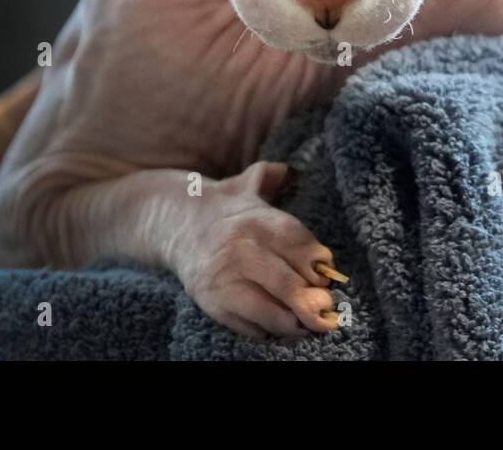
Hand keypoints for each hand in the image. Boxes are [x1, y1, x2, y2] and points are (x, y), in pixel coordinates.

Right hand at [173, 161, 339, 337]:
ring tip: (307, 322)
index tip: (326, 275)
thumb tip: (293, 173)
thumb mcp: (250, 183)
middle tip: (325, 309)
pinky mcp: (212, 302)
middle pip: (289, 285)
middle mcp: (241, 250)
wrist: (176, 223)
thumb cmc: (229, 209)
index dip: (319, 265)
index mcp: (257, 219)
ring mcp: (225, 279)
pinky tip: (280, 323)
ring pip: (271, 311)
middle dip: (313, 302)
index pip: (300, 246)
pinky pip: (249, 325)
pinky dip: (270, 329)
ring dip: (295, 322)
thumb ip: (275, 176)